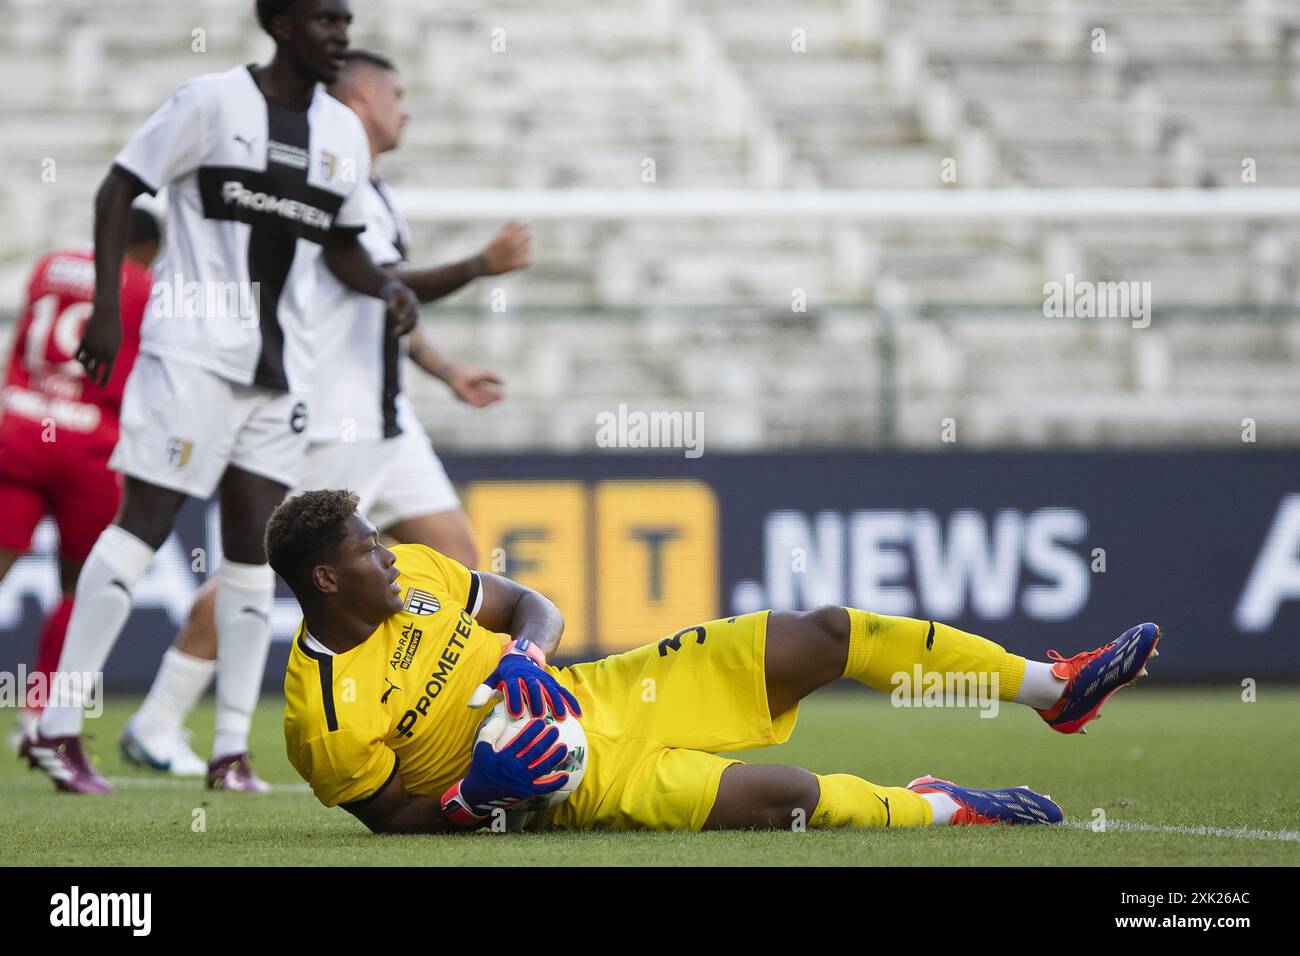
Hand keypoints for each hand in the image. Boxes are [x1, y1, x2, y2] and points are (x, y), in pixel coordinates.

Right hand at [77, 303, 123, 387]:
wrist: (106, 313)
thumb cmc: (114, 328)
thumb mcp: (116, 343)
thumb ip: (110, 355)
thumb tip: (104, 365)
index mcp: (112, 355)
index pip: (107, 373)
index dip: (103, 381)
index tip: (101, 387)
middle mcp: (100, 353)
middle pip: (93, 371)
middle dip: (92, 377)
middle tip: (92, 381)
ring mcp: (91, 347)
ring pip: (84, 363)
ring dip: (85, 368)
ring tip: (87, 370)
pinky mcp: (83, 341)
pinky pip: (77, 355)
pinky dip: (78, 358)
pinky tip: (80, 360)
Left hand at [382, 279, 418, 335]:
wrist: (396, 291)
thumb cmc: (390, 290)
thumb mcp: (389, 292)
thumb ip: (391, 299)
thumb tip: (390, 308)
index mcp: (410, 296)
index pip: (410, 305)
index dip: (406, 312)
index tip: (399, 319)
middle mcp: (415, 305)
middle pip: (413, 317)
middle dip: (405, 325)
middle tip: (394, 333)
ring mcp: (414, 311)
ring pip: (413, 323)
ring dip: (405, 330)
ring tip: (393, 335)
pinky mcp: (411, 317)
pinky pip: (411, 326)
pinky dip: (405, 331)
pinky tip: (396, 335)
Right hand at [441, 714, 568, 823]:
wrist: (477, 797)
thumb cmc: (481, 769)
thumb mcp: (481, 748)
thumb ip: (490, 732)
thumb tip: (501, 718)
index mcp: (504, 757)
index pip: (522, 740)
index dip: (533, 730)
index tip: (541, 722)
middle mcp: (515, 769)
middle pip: (536, 752)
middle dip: (547, 739)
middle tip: (555, 730)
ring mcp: (522, 782)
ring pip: (543, 767)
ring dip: (555, 757)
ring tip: (564, 748)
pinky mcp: (527, 792)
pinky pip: (544, 787)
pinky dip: (555, 782)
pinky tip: (566, 775)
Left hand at [448, 365, 504, 406]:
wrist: (456, 374)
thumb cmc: (469, 372)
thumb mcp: (484, 374)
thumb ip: (494, 378)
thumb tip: (504, 383)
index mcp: (478, 385)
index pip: (488, 393)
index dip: (496, 395)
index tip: (503, 394)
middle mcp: (474, 392)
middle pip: (486, 398)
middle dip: (494, 399)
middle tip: (501, 398)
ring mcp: (469, 396)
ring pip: (481, 402)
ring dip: (489, 401)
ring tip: (495, 399)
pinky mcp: (465, 400)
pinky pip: (475, 404)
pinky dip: (482, 403)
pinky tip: (488, 400)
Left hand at [468, 642, 582, 719]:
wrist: (525, 654)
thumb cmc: (506, 673)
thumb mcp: (494, 678)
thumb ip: (484, 691)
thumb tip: (471, 705)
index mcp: (513, 676)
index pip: (513, 686)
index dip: (514, 698)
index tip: (515, 713)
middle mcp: (529, 677)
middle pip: (534, 688)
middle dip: (538, 701)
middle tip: (541, 716)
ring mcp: (543, 679)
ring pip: (552, 690)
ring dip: (557, 703)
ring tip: (562, 717)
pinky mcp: (554, 683)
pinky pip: (564, 692)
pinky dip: (571, 702)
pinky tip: (578, 715)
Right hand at [479, 220, 530, 275]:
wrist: (484, 264)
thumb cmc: (490, 249)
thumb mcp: (497, 236)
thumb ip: (507, 227)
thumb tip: (516, 219)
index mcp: (507, 235)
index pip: (522, 226)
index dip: (524, 227)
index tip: (524, 228)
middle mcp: (511, 244)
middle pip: (528, 236)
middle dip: (526, 237)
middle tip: (524, 239)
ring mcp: (514, 255)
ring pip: (528, 248)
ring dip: (526, 248)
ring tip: (522, 250)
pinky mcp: (515, 265)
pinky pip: (528, 262)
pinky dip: (526, 260)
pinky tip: (523, 259)